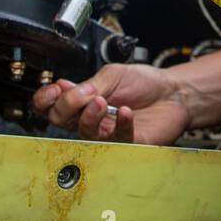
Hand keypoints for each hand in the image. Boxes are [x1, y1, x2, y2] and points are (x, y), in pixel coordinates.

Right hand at [31, 63, 191, 144]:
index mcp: (82, 101)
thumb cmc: (144, 84)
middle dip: (65, 106)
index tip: (54, 89)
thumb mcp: (112, 75)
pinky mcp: (128, 144)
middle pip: (61, 121)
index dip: (45, 100)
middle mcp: (91, 120)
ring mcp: (108, 134)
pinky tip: (125, 111)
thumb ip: (89, 84)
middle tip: (82, 95)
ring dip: (89, 117)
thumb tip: (66, 90)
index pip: (51, 106)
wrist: (174, 92)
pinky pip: (117, 140)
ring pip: (85, 134)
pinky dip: (120, 125)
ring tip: (102, 101)